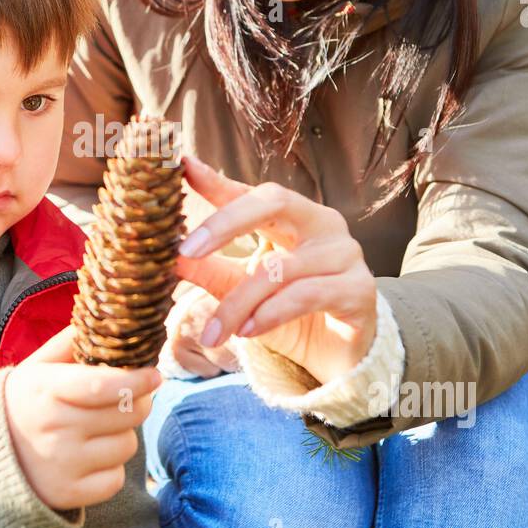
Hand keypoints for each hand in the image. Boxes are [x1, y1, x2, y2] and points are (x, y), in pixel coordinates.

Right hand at [3, 326, 162, 510]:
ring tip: (98, 429)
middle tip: (128, 398)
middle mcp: (55, 428)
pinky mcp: (70, 494)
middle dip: (138, 402)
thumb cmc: (21, 404)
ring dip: (122, 435)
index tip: (154, 375)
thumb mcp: (36, 368)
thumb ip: (70, 342)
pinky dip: (110, 468)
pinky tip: (90, 457)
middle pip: (127, 414)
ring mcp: (63, 464)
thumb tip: (110, 318)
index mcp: (46, 390)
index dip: (136, 379)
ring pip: (127, 446)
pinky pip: (115, 479)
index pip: (103, 385)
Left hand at [175, 155, 377, 384]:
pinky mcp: (359, 290)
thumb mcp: (241, 291)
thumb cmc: (289, 316)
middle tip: (187, 250)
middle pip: (273, 202)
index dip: (217, 182)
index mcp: (293, 217)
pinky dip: (269, 314)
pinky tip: (247, 332)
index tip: (182, 168)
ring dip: (238, 303)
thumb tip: (168, 256)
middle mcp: (322, 224)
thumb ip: (209, 270)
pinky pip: (305, 295)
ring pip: (279, 268)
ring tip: (212, 331)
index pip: (251, 193)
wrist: (337, 359)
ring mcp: (345, 254)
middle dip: (225, 223)